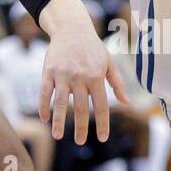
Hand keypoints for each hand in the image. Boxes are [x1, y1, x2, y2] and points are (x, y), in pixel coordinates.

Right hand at [38, 0, 129, 143]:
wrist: (71, 28)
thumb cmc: (93, 47)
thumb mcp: (109, 62)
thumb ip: (117, 83)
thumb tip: (127, 102)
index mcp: (96, 77)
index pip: (101, 106)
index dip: (102, 123)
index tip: (102, 138)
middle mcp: (79, 78)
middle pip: (80, 108)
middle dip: (80, 127)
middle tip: (80, 142)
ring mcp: (62, 75)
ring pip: (60, 102)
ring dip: (58, 121)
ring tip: (58, 136)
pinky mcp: (48, 71)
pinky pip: (45, 92)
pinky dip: (43, 106)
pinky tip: (44, 118)